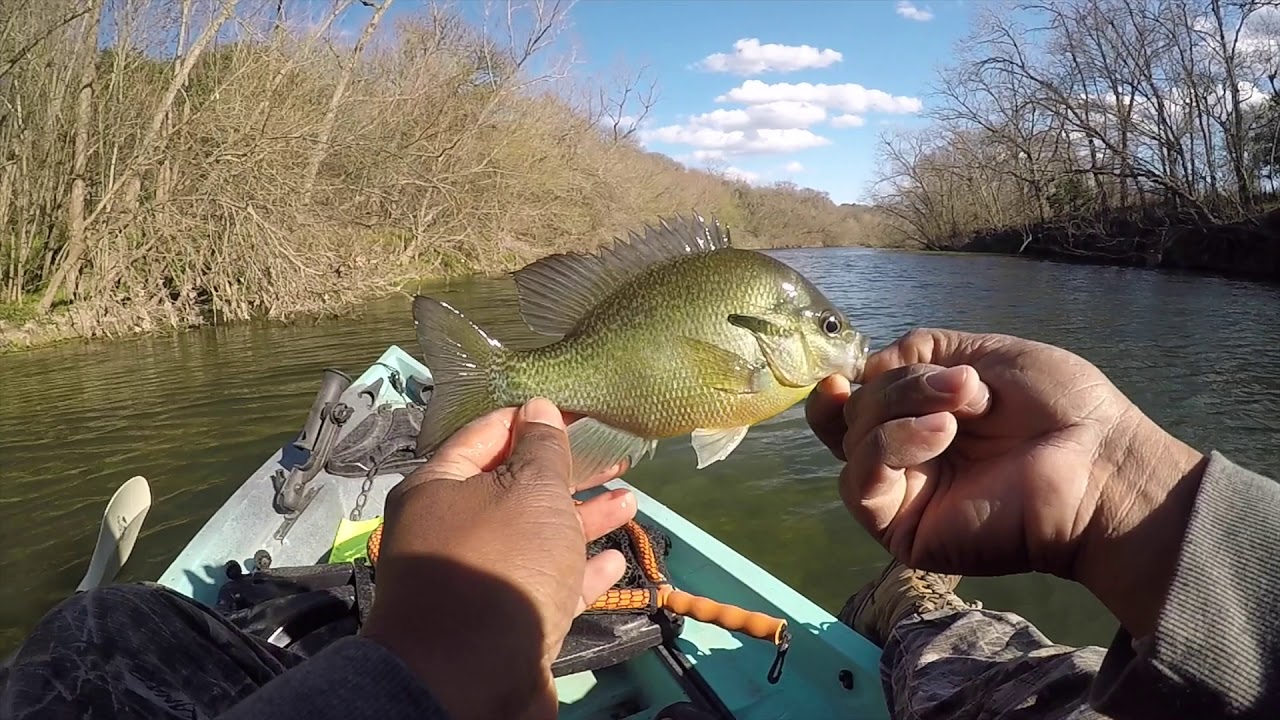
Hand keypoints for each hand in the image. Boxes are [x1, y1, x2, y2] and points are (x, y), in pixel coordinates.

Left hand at [360, 398, 636, 719]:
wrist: (471, 681)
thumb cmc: (500, 565)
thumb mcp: (531, 491)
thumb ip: (542, 449)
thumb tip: (538, 408)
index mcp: (440, 487)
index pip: (487, 434)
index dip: (534, 420)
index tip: (578, 411)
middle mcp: (451, 530)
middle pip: (516, 488)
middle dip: (568, 473)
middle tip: (615, 456)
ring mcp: (477, 579)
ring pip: (536, 538)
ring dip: (582, 520)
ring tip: (629, 502)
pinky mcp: (503, 621)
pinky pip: (544, 584)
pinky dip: (579, 571)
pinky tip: (614, 561)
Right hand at [806, 328, 1207, 636]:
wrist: (1100, 466)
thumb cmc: (1061, 409)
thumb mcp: (990, 353)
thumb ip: (924, 350)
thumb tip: (868, 368)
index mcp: (923, 414)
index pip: (859, 397)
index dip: (849, 380)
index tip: (852, 368)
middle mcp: (908, 454)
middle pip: (855, 412)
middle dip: (898, 386)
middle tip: (963, 388)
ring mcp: (904, 493)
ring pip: (853, 442)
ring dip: (898, 409)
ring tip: (961, 410)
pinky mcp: (902, 529)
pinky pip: (860, 485)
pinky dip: (890, 447)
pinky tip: (940, 434)